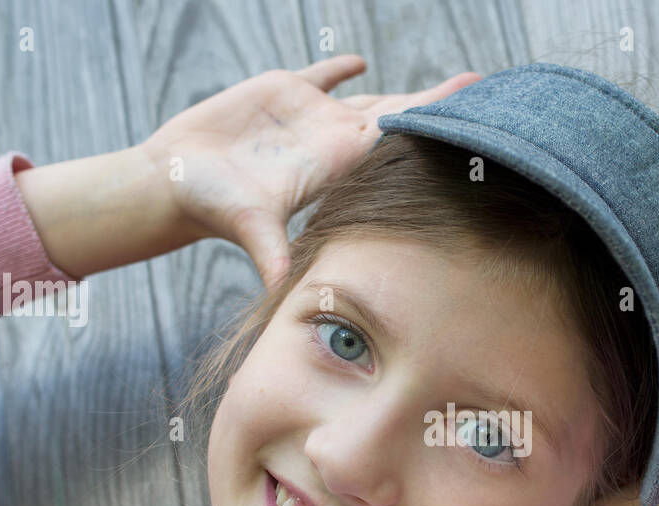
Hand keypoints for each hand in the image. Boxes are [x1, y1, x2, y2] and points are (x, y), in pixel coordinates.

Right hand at [140, 55, 481, 286]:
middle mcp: (332, 142)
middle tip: (484, 90)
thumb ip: (271, 252)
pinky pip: (321, 79)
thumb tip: (285, 289)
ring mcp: (311, 119)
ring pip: (370, 99)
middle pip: (400, 119)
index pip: (397, 143)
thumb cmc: (211, 205)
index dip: (431, 129)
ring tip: (444, 84)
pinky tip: (361, 63)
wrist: (175, 184)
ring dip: (405, 91)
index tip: (470, 120)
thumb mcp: (248, 225)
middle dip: (440, 106)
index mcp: (335, 164)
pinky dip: (341, 71)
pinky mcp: (282, 95)